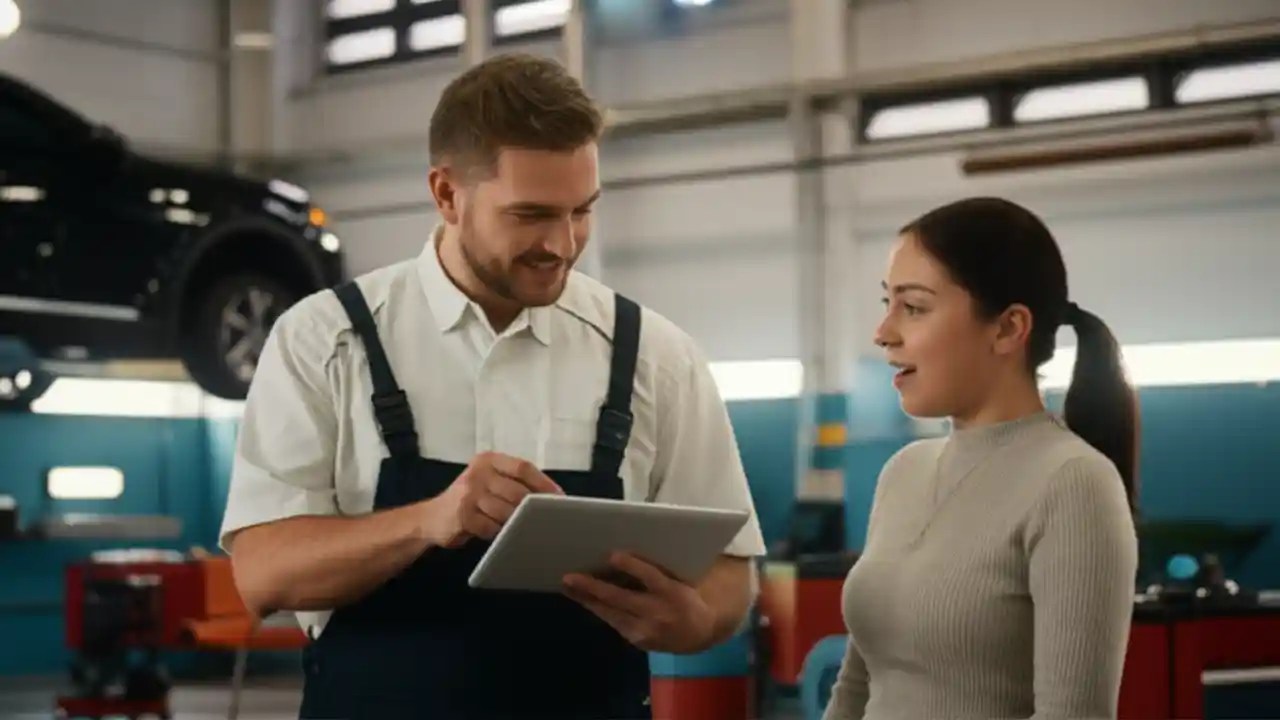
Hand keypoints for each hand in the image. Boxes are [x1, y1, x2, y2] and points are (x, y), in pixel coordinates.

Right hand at [422, 452, 562, 547]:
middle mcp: (478, 473)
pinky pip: (492, 528)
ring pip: (506, 511)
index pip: (523, 467)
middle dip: (536, 507)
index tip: (560, 498)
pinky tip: (505, 537)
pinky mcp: (462, 516)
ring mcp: (468, 494)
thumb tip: (550, 496)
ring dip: (520, 523)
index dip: (544, 483)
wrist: (430, 518)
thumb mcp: (487, 482)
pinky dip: (502, 534)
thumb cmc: (470, 500)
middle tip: (551, 519)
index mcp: (488, 460)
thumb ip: (512, 482)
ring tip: (531, 530)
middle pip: (517, 490)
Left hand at [562, 552, 716, 653]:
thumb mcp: (678, 580)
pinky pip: (613, 622)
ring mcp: (645, 630)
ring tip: (567, 586)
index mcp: (673, 592)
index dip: (632, 566)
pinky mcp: (637, 640)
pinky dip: (597, 609)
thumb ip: (655, 571)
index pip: (650, 577)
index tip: (612, 555)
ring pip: (611, 613)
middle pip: (622, 598)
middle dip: (594, 587)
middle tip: (570, 577)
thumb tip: (619, 555)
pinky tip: (582, 598)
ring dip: (587, 599)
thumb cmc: (684, 595)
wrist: (699, 632)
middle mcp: (658, 613)